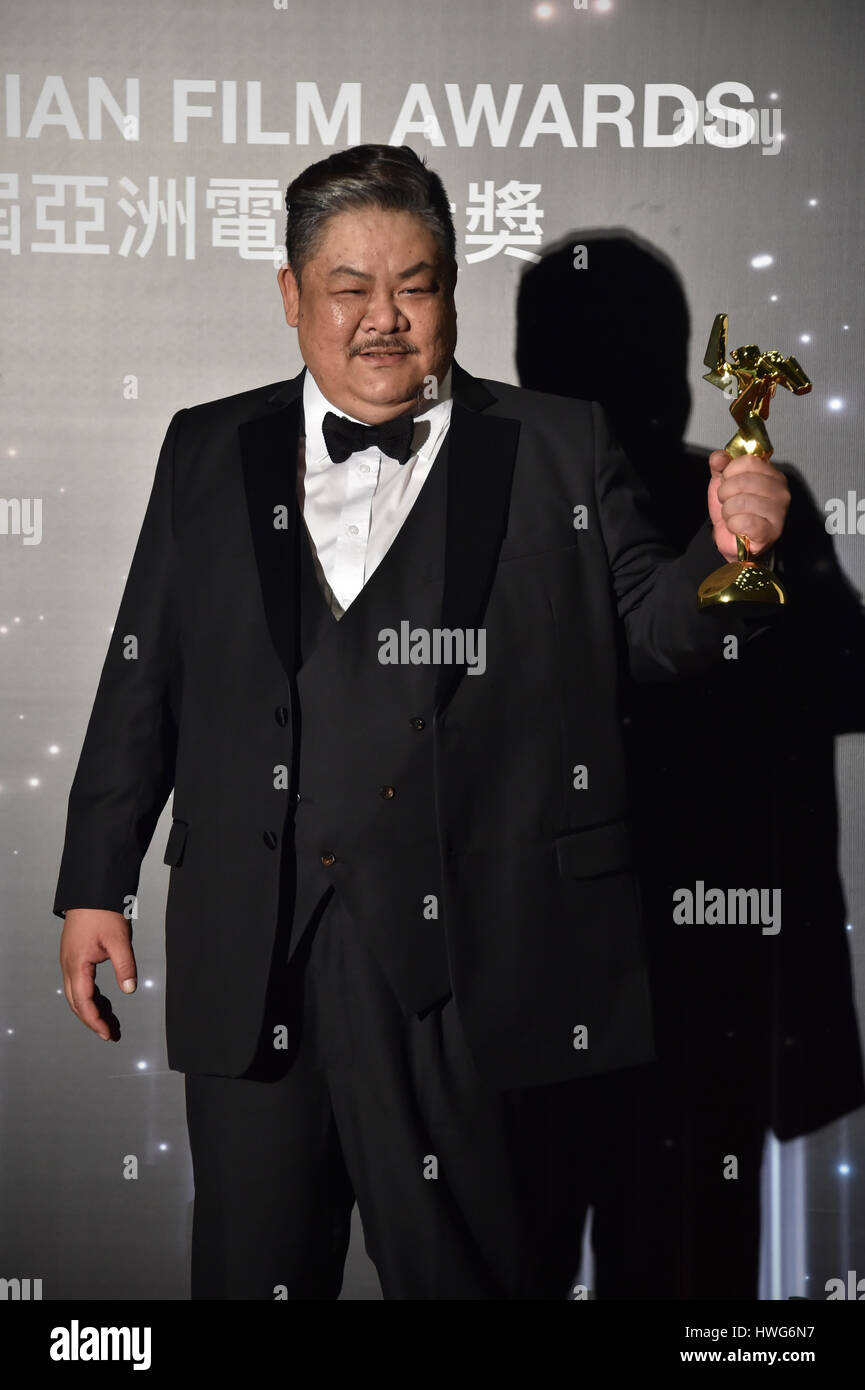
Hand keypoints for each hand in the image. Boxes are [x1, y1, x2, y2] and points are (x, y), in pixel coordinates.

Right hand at [59, 909, 137, 1041]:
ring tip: (109, 1023)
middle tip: (110, 1034)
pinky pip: (79, 984)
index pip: (83, 1002)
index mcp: (76, 965)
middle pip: (76, 1003)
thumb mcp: (119, 939)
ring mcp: (70, 962)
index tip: (108, 1033)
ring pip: (76, 995)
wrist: (91, 892)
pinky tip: (103, 1002)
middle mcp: (68, 966)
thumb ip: (125, 966)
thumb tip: (129, 989)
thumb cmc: (102, 912)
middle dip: (93, 1021)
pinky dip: (90, 997)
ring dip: (91, 1010)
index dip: (95, 1021)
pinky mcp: (75, 957)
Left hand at [707, 450, 790, 562]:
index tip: (728, 481)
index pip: (748, 461)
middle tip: (728, 501)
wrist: (733, 540)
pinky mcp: (770, 532)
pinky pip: (743, 522)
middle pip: (743, 481)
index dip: (729, 472)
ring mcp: (778, 512)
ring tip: (733, 515)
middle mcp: (780, 491)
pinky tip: (738, 527)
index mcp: (771, 475)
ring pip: (740, 502)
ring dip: (728, 511)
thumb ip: (721, 465)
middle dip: (725, 493)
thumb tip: (719, 457)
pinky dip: (733, 525)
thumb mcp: (724, 482)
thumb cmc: (735, 511)